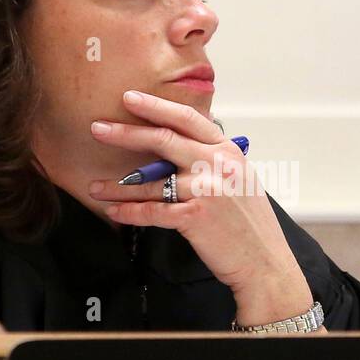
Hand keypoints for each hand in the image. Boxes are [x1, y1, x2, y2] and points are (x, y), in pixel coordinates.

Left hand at [88, 90, 320, 328]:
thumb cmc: (251, 222)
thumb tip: (184, 142)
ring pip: (151, 182)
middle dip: (126, 132)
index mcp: (227, 151)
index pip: (187, 119)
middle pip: (163, 139)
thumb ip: (214, 158)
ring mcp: (206, 190)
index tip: (130, 98)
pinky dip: (130, 212)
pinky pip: (152, 211)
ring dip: (118, 185)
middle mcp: (216, 165)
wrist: (265, 261)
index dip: (156, 106)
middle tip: (97, 128)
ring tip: (94, 186)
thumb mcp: (240, 178)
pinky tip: (114, 211)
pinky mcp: (195, 218)